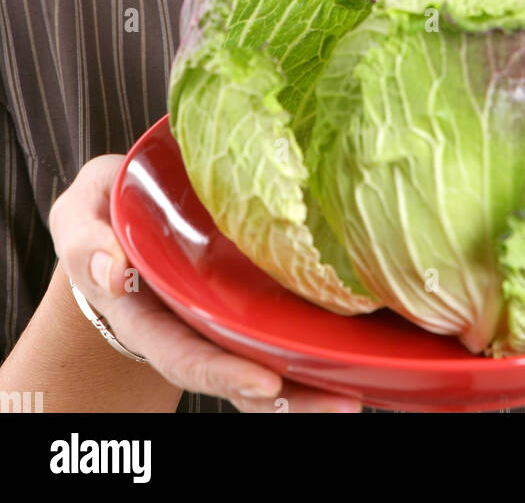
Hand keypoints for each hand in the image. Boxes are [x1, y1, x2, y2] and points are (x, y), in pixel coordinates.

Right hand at [48, 154, 362, 412]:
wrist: (120, 219)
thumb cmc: (103, 212)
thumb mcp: (80, 212)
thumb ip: (85, 237)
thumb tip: (110, 269)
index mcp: (143, 313)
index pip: (181, 353)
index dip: (219, 372)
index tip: (263, 381)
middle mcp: (186, 329)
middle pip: (234, 375)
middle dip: (284, 396)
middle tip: (339, 400)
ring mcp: (216, 322)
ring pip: (261, 367)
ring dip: (307, 388)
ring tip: (355, 396)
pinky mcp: (243, 306)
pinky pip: (275, 337)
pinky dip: (310, 353)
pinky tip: (353, 359)